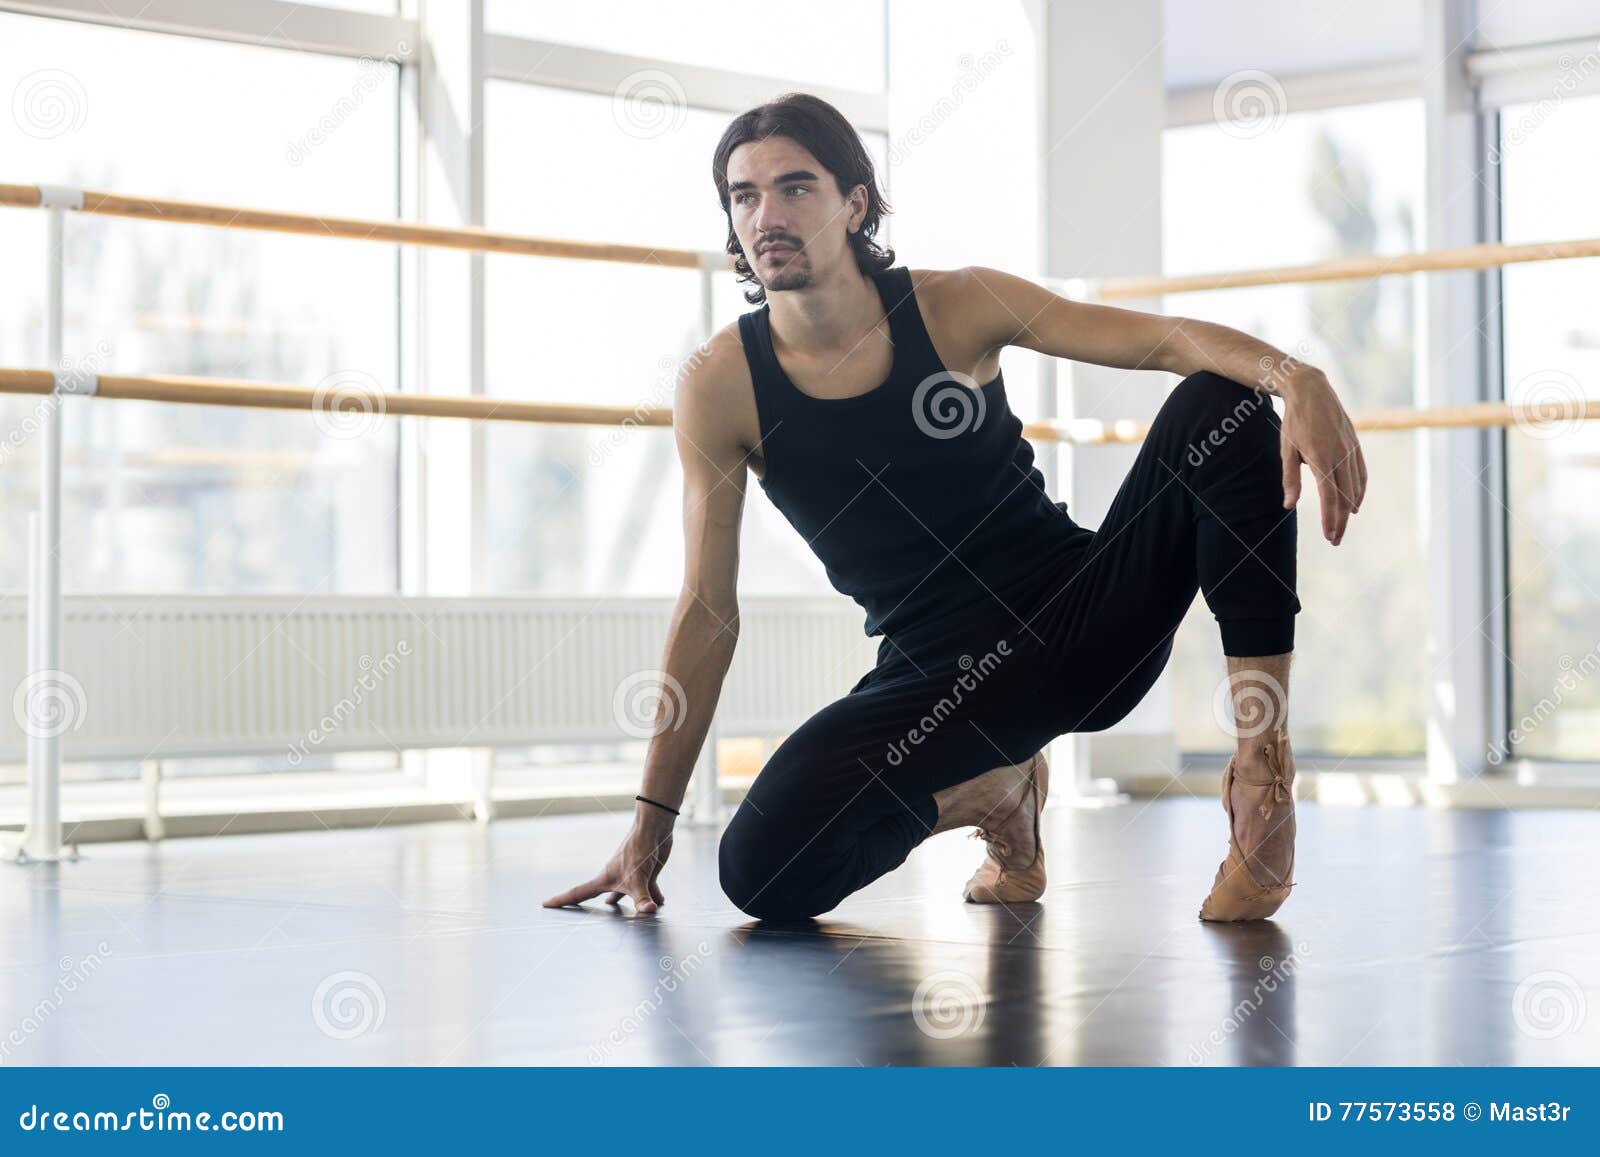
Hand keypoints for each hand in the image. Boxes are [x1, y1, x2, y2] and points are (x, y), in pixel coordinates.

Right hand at [542, 809, 673, 912]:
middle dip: (591, 906)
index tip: (545, 904)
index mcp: (605, 879)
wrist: (654, 828)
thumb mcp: (640, 878)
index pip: (579, 893)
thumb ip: (643, 897)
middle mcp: (615, 877)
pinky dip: (652, 897)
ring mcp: (630, 874)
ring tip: (627, 917)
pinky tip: (659, 903)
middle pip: (599, 896)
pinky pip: (647, 889)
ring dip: (628, 904)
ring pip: (625, 894)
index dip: (562, 900)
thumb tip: (650, 911)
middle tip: (577, 914)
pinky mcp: (646, 872)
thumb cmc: (639, 849)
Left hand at [1280, 373, 1366, 544]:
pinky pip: (1361, 472)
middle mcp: (1341, 456)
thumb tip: (1289, 506)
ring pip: (1355, 486)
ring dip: (1350, 508)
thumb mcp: (1286, 451)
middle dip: (1340, 521)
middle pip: (1344, 497)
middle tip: (1335, 540)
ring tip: (1343, 525)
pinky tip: (1355, 503)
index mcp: (1322, 459)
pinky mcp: (1355, 444)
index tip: (1329, 536)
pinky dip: (1359, 490)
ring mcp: (1351, 449)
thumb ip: (1290, 479)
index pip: (1329, 498)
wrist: (1311, 390)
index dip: (1330, 519)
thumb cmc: (1294, 422)